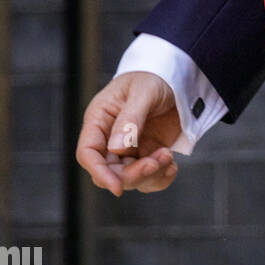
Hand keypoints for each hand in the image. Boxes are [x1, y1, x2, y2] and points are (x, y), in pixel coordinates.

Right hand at [75, 71, 181, 196]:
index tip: (117, 187)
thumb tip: (115, 149)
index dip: (99, 173)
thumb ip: (130, 119)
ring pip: (130, 179)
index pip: (88, 153)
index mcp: (99, 119)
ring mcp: (129, 149)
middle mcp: (110, 138)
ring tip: (168, 155)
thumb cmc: (153, 77)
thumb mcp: (144, 92)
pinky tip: (172, 164)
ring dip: (151, 174)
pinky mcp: (147, 154)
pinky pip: (149, 177)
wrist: (177, 77)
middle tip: (157, 161)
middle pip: (110, 172)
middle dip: (133, 174)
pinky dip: (160, 178)